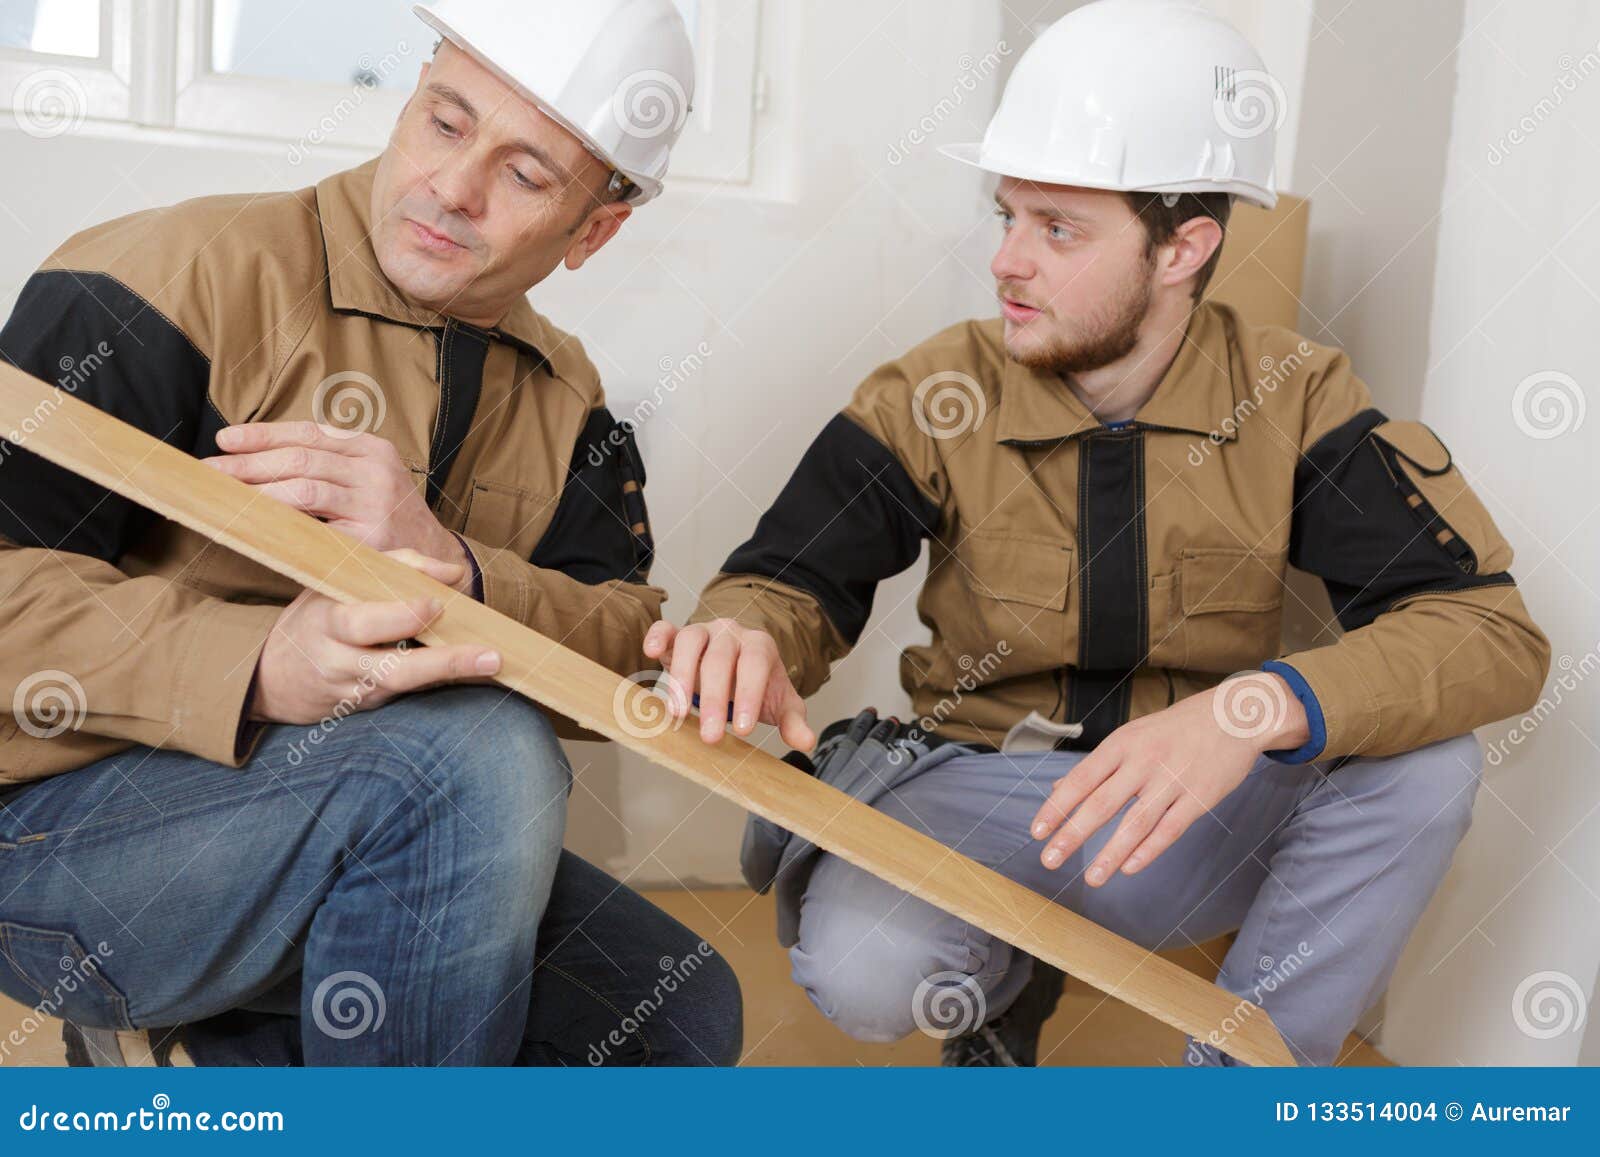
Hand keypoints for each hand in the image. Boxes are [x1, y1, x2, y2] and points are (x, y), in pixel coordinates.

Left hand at [204, 421, 470, 591]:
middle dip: (250, 461)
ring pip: (304, 486)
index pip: (309, 432)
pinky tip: (255, 521)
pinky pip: (315, 525)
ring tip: (224, 491)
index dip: (264, 434)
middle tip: (211, 468)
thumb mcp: (370, 480)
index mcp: (372, 449)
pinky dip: (280, 521)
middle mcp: (375, 470)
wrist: (438, 561)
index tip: (226, 439)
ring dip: (257, 488)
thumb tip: (262, 461)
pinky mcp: (370, 537)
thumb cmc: (389, 521)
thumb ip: (330, 466)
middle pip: (300, 457)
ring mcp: (374, 503)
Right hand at [250, 549, 501, 724]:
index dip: (400, 617)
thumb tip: (452, 572)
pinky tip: (476, 674)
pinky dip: (440, 683)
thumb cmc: (315, 615)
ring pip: (405, 688)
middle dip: (444, 662)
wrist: (269, 676)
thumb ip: (397, 566)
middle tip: (490, 654)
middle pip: (393, 669)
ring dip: (451, 676)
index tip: (435, 605)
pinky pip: (407, 696)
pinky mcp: (366, 709)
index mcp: (326, 622)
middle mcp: (339, 663)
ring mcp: (353, 692)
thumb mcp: (339, 581)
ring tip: (494, 664)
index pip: (362, 624)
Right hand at [642, 619, 813, 749]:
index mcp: (759, 647)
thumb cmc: (757, 685)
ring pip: (691, 643)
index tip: (743, 730)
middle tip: (710, 737)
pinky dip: (657, 635)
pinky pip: (666, 628)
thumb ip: (793, 721)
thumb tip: (806, 742)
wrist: (738, 665)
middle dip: (714, 699)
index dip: (749, 695)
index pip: (755, 666)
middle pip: (720, 659)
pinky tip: (651, 652)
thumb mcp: (779, 703)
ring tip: (678, 713)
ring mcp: (703, 632)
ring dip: (682, 677)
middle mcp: (731, 635)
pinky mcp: (677, 636)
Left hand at [1029, 673, 1308, 883]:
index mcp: (1122, 744)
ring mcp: (1172, 780)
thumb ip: (1098, 766)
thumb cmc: (1175, 728)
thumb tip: (1058, 789)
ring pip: (1136, 823)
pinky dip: (1149, 851)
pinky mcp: (1199, 798)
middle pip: (1102, 804)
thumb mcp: (1132, 736)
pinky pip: (1170, 829)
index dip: (1057, 807)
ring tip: (1092, 878)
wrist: (1234, 715)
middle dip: (1073, 834)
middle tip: (1050, 860)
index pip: (1081, 779)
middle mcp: (1143, 762)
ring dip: (1111, 854)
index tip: (1037, 832)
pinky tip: (1129, 868)